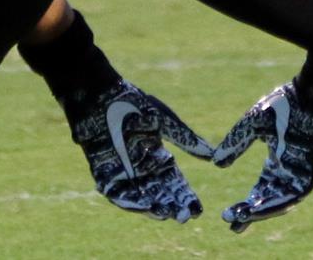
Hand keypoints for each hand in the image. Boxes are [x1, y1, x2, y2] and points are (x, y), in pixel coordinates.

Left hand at [63, 79, 214, 221]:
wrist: (99, 94)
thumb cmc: (133, 103)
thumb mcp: (165, 121)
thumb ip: (186, 139)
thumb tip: (212, 155)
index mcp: (157, 156)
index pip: (175, 182)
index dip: (186, 196)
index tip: (198, 210)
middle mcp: (140, 167)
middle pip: (159, 193)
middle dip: (171, 206)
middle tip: (183, 218)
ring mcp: (121, 171)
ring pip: (139, 196)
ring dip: (151, 207)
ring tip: (164, 214)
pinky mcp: (102, 172)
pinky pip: (115, 192)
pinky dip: (127, 201)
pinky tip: (141, 207)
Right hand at [210, 81, 312, 232]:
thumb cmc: (287, 101)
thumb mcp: (253, 123)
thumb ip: (237, 141)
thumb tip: (217, 163)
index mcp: (277, 159)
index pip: (260, 189)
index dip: (245, 204)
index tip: (226, 216)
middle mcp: (290, 169)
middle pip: (270, 199)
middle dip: (251, 213)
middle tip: (233, 223)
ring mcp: (303, 170)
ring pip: (283, 199)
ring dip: (264, 210)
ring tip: (245, 217)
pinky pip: (298, 192)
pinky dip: (280, 200)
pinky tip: (264, 206)